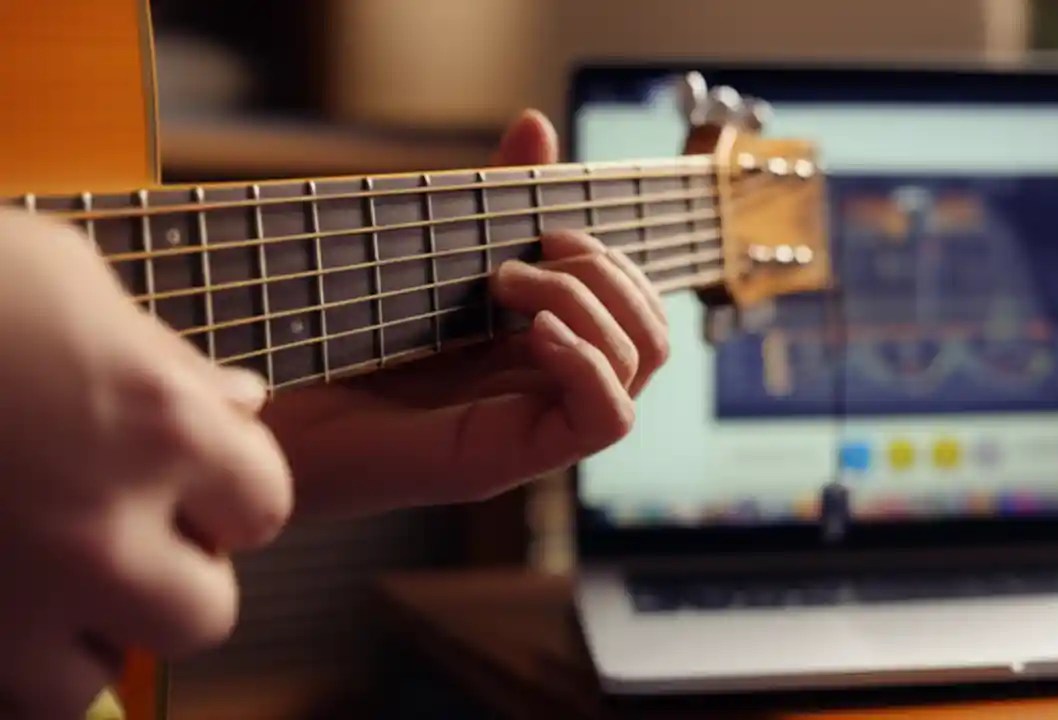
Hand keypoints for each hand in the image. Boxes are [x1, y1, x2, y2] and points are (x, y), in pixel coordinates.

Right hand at [0, 212, 292, 718]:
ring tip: (36, 575)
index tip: (202, 480)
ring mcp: (2, 600)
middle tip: (123, 534)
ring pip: (85, 681)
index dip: (235, 491)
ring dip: (77, 637)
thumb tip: (240, 404)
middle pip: (200, 615)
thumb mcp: (62, 278)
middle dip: (175, 578)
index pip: (264, 504)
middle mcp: (98, 530)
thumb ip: (163, 357)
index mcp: (158, 427)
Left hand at [263, 109, 669, 517]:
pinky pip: (607, 416)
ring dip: (585, 302)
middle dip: (608, 271)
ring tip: (503, 285)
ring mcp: (532, 429)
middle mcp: (546, 392)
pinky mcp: (509, 459)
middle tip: (531, 249)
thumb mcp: (431, 258)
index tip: (543, 227)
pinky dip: (586, 359)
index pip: (635, 310)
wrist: (263, 416)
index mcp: (536, 351)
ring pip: (639, 368)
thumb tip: (537, 125)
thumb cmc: (335, 341)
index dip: (613, 259)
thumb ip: (490, 202)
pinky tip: (529, 330)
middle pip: (652, 335)